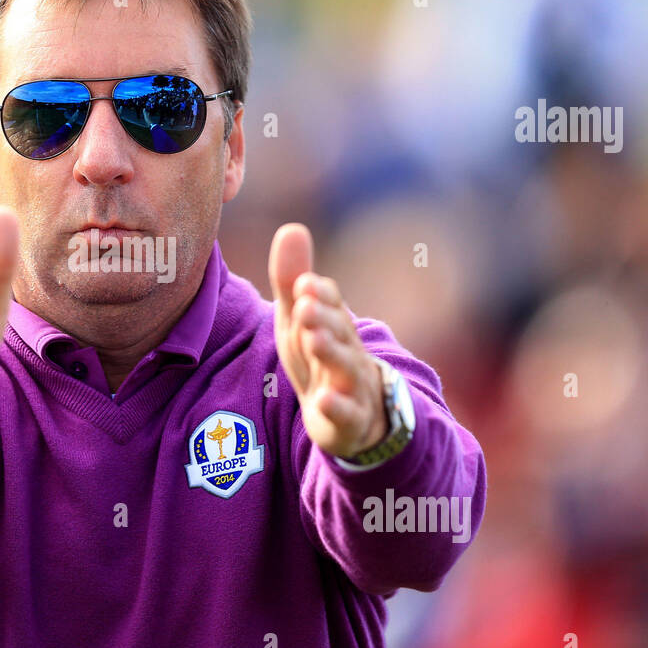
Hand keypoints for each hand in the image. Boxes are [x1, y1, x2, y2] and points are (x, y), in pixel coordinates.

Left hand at [268, 223, 386, 459]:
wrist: (355, 416)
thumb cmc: (321, 358)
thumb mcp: (300, 320)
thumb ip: (292, 279)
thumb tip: (292, 227)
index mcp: (335, 325)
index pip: (330, 305)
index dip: (318, 294)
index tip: (303, 282)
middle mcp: (347, 351)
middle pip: (338, 332)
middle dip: (323, 317)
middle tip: (305, 303)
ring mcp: (351, 386)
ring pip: (345, 367)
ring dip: (330, 352)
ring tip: (312, 339)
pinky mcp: (348, 420)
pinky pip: (346, 414)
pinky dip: (336, 408)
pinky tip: (322, 401)